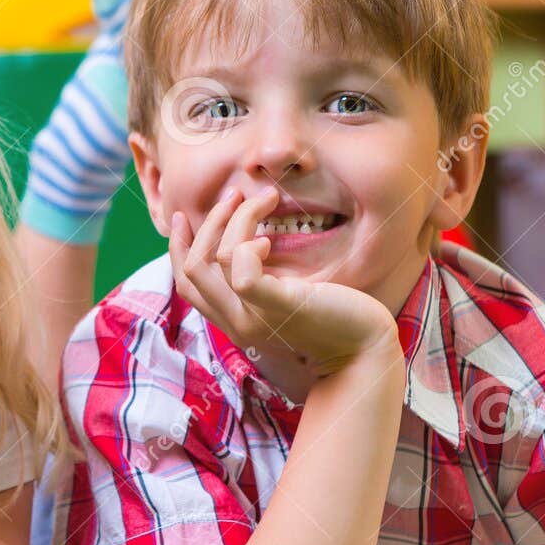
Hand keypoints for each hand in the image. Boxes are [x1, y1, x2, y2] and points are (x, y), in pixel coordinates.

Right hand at [169, 186, 400, 382]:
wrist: (365, 350)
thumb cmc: (334, 318)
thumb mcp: (286, 298)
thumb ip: (261, 281)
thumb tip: (246, 241)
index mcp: (234, 322)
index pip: (186, 284)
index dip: (179, 247)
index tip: (184, 216)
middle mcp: (236, 324)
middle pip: (193, 270)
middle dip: (207, 223)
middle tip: (233, 195)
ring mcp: (253, 319)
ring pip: (215, 260)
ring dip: (235, 219)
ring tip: (264, 199)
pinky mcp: (277, 307)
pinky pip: (241, 269)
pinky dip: (248, 242)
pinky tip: (269, 240)